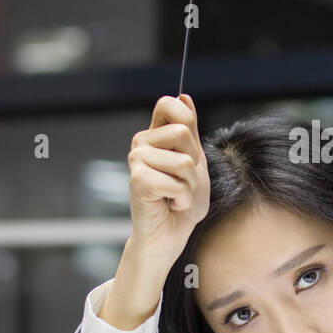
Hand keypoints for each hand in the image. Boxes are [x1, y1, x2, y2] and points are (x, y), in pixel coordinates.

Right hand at [124, 94, 209, 272]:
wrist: (169, 236)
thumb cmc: (181, 202)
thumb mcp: (195, 161)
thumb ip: (191, 131)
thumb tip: (184, 96)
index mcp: (154, 135)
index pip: (168, 103)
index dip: (186, 118)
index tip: (189, 148)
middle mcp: (141, 143)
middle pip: (183, 132)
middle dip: (194, 163)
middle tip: (182, 182)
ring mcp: (136, 160)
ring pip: (184, 161)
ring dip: (189, 185)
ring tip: (176, 195)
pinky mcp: (138, 180)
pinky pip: (177, 182)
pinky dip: (182, 198)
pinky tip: (169, 204)